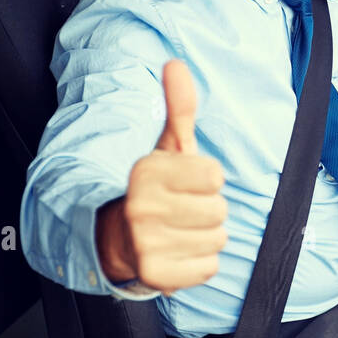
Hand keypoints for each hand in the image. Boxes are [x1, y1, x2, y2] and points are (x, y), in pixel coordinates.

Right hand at [97, 59, 227, 294]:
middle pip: (219, 210)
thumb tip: (175, 63)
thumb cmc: (156, 189)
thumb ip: (178, 107)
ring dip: (205, 237)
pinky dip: (200, 264)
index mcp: (146, 171)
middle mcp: (141, 206)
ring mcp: (145, 243)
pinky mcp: (155, 274)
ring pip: (217, 240)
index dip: (207, 181)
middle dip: (208, 211)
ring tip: (180, 231)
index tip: (185, 184)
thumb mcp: (168, 147)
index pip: (215, 176)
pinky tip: (178, 252)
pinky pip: (209, 268)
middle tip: (183, 211)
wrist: (119, 238)